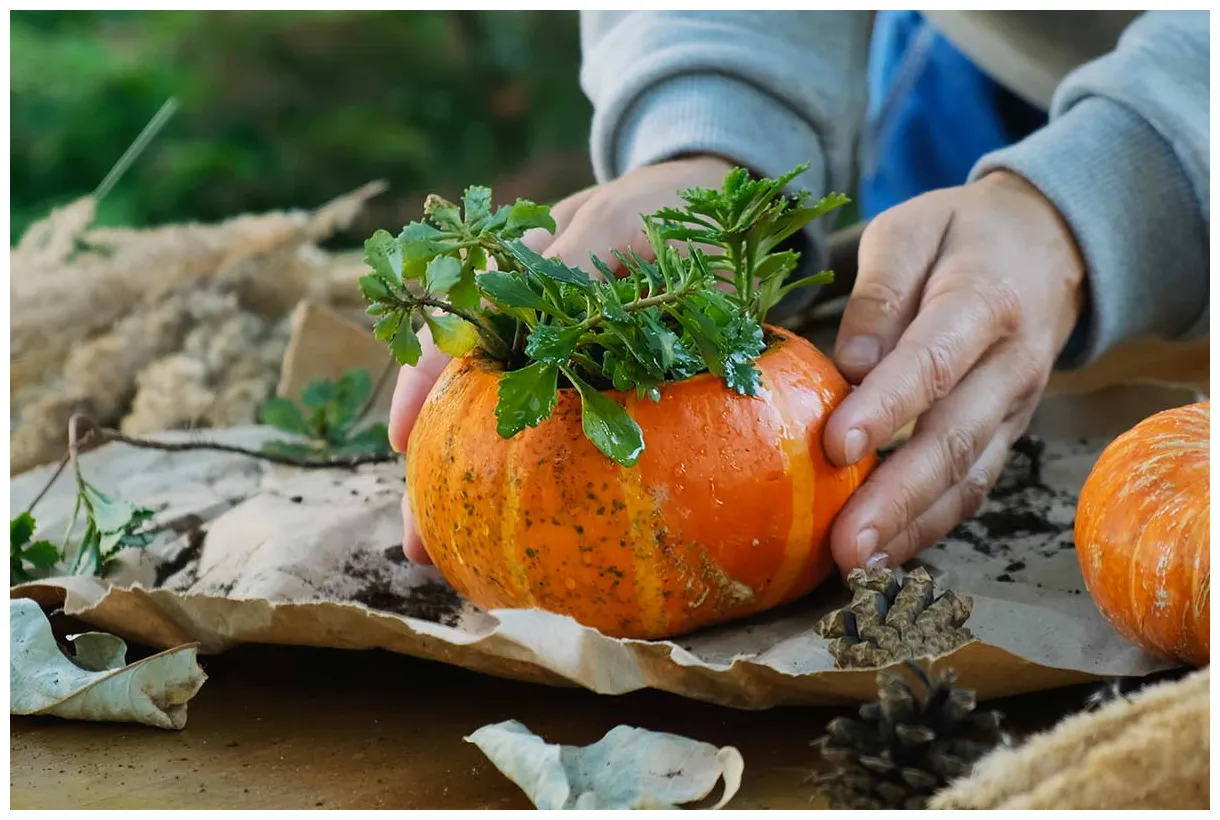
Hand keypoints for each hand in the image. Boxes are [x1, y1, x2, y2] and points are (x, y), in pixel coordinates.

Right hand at [392, 154, 734, 563]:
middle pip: (468, 404)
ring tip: (461, 560)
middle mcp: (530, 327)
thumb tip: (524, 331)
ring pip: (514, 434)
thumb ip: (568, 265)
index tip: (403, 443)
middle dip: (438, 469)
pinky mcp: (613, 390)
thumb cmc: (665, 206)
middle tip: (418, 541)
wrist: (728, 208)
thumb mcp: (615, 221)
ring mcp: (570, 364)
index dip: (421, 389)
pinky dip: (555, 485)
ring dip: (486, 491)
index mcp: (515, 278)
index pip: (450, 335)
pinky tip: (546, 530)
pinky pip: (579, 442)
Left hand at [824, 171, 1085, 572]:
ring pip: (968, 477)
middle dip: (897, 498)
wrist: (1049, 244)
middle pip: (954, 437)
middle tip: (845, 543)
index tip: (836, 447)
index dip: (886, 408)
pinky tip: (888, 554)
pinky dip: (933, 526)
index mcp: (983, 300)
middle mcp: (1010, 364)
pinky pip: (974, 487)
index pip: (933, 361)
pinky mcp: (1008, 433)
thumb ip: (879, 294)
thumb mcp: (910, 232)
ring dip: (913, 527)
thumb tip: (850, 367)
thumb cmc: (961, 236)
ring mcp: (1015, 407)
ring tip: (857, 566)